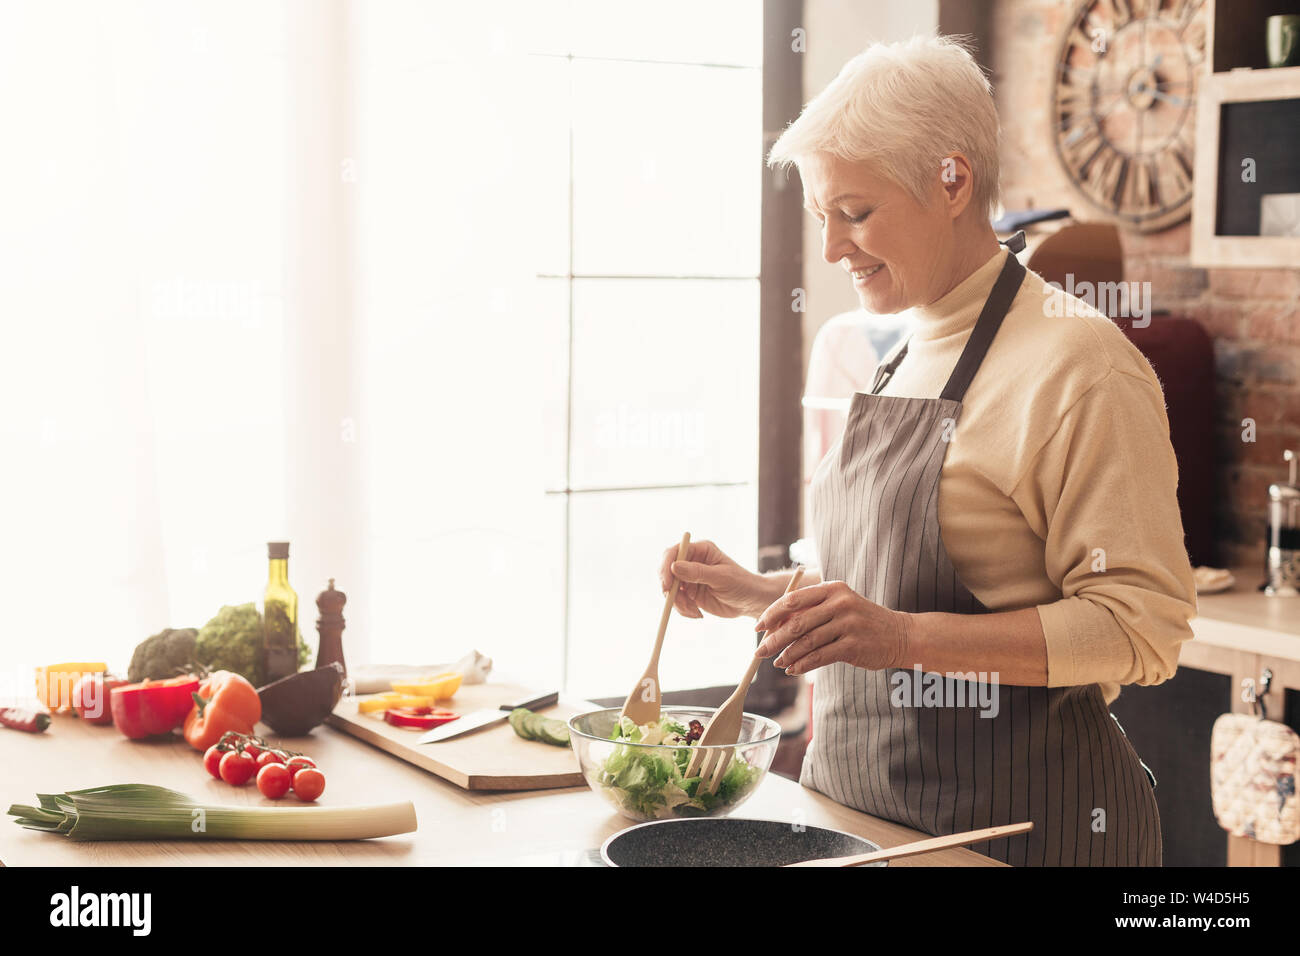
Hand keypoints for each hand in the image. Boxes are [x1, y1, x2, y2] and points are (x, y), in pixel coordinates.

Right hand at [658, 539, 767, 619]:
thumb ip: (698, 572)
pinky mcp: (689, 593)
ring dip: (677, 603)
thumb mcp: (721, 577)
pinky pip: (676, 601)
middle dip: (668, 587)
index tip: (667, 584)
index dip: (666, 567)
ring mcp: (689, 578)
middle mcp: (692, 561)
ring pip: (670, 589)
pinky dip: (683, 610)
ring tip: (694, 611)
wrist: (750, 602)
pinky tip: (697, 614)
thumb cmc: (741, 584)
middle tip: (674, 601)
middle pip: (667, 570)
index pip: (674, 552)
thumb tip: (674, 566)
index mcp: (701, 550)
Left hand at [753, 581, 912, 674]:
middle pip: (797, 623)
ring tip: (777, 663)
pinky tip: (792, 669)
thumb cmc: (861, 621)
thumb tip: (775, 627)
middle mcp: (840, 603)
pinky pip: (820, 657)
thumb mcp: (839, 607)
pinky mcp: (853, 645)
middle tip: (760, 651)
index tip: (758, 627)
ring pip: (807, 642)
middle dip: (774, 639)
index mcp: (832, 589)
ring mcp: (848, 624)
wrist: (900, 635)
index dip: (772, 614)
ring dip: (787, 655)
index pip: (793, 599)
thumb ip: (812, 612)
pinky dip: (802, 665)